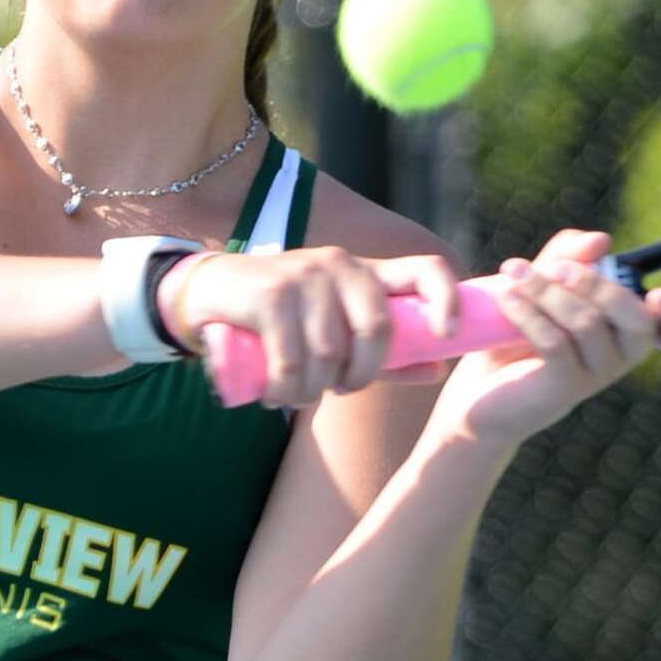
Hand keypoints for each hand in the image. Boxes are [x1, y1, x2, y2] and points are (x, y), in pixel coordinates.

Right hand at [161, 243, 472, 410]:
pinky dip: (285, 390)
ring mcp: (305, 276)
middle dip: (361, 375)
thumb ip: (389, 353)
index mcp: (369, 272)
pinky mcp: (270, 295)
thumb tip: (440, 370)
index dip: (447, 299)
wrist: (211, 293)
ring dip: (312, 390)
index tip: (449, 334)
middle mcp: (342, 265)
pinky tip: (276, 394)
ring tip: (296, 393)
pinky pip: (291, 361)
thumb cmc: (286, 318)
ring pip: (329, 354)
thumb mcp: (339, 329)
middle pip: (377, 329)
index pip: (426, 269)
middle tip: (340, 388)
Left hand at [426, 231, 660, 447]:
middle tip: (554, 268)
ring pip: (587, 323)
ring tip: (513, 273)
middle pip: (637, 319)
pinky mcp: (564, 388)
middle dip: (597, 283)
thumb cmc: (518, 333)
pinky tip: (506, 297)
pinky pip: (555, 342)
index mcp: (629, 327)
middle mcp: (623, 355)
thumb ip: (569, 256)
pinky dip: (529, 312)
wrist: (479, 388)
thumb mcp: (543, 284)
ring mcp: (597, 375)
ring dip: (547, 290)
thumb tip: (602, 241)